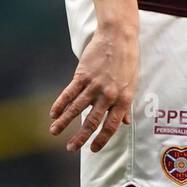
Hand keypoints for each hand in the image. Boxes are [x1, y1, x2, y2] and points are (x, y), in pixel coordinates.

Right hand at [49, 23, 137, 153]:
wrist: (119, 36)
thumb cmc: (128, 61)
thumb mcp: (133, 84)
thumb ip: (126, 104)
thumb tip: (125, 122)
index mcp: (123, 100)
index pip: (111, 126)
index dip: (101, 140)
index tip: (92, 149)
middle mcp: (109, 95)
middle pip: (92, 122)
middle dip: (80, 138)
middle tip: (71, 149)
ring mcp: (94, 85)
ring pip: (76, 109)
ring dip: (64, 122)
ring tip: (54, 132)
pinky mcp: (82, 75)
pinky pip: (69, 93)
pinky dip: (60, 104)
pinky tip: (53, 113)